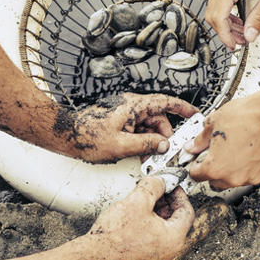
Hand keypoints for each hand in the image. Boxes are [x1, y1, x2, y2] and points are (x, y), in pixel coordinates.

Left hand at [54, 92, 197, 162]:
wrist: (65, 135)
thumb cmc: (87, 137)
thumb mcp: (121, 145)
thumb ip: (146, 145)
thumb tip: (162, 145)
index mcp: (133, 106)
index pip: (165, 102)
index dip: (183, 108)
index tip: (194, 115)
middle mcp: (130, 106)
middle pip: (158, 118)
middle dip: (163, 135)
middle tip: (163, 152)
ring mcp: (124, 112)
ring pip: (148, 125)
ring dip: (150, 140)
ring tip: (147, 156)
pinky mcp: (119, 119)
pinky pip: (137, 128)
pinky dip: (141, 140)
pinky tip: (138, 153)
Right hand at [87, 177, 194, 259]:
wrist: (94, 258)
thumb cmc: (114, 236)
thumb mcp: (137, 201)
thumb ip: (154, 186)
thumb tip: (161, 181)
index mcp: (174, 238)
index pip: (187, 211)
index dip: (179, 194)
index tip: (171, 185)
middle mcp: (169, 251)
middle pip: (176, 220)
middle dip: (166, 202)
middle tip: (157, 190)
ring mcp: (157, 258)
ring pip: (164, 229)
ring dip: (156, 212)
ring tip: (143, 201)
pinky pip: (153, 238)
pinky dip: (149, 224)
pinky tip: (135, 216)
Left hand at [185, 92, 259, 188]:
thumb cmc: (246, 116)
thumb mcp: (213, 123)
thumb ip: (200, 140)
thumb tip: (193, 146)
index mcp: (215, 168)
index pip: (196, 175)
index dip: (195, 165)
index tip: (198, 160)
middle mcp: (234, 178)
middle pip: (215, 181)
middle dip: (214, 169)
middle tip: (219, 151)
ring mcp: (253, 177)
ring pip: (236, 179)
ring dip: (234, 169)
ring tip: (238, 147)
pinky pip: (255, 173)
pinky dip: (252, 165)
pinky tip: (252, 150)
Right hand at [205, 0, 259, 48]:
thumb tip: (250, 36)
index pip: (219, 17)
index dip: (225, 36)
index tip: (234, 46)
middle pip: (213, 14)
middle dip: (225, 31)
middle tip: (242, 41)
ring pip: (214, 7)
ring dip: (226, 22)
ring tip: (244, 31)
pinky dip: (227, 11)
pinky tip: (240, 18)